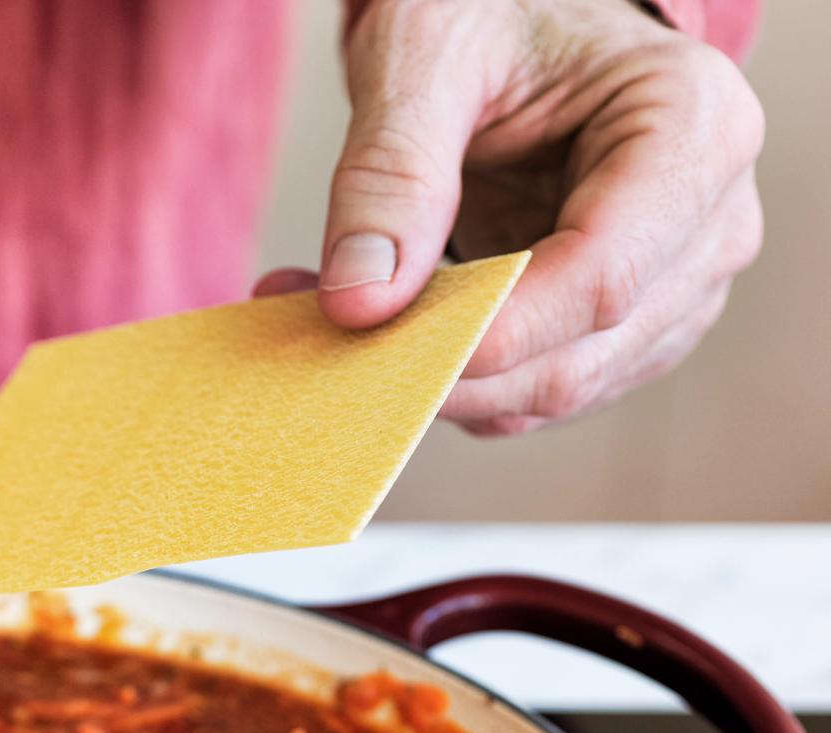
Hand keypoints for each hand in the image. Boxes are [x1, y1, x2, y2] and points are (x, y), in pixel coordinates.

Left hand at [254, 0, 763, 434]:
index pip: (602, 277)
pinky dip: (444, 379)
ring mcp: (675, 287)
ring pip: (550, 392)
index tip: (385, 345)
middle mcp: (708, 221)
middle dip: (444, 368)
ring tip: (330, 316)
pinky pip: (529, 394)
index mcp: (693, 129)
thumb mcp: (428, 57)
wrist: (519, 22)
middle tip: (325, 337)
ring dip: (432, 380)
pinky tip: (376, 328)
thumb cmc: (490, 12)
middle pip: (578, 357)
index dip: (491, 332)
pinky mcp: (623, 330)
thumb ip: (392, 174)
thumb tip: (359, 304)